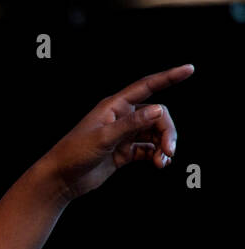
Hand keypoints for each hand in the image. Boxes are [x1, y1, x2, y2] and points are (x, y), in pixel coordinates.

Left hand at [40, 64, 192, 201]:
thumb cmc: (73, 154)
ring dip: (163, 146)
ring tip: (163, 161)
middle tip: (169, 150)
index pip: (147, 86)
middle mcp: (121, 118)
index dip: (169, 77)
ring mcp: (123, 135)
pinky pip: (148, 149)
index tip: (189, 69)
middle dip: (167, 131)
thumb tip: (158, 110)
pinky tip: (159, 164)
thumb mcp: (103, 137)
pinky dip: (156, 155)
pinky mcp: (123, 152)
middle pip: (157, 116)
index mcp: (114, 106)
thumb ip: (131, 124)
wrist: (60, 180)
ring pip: (154, 133)